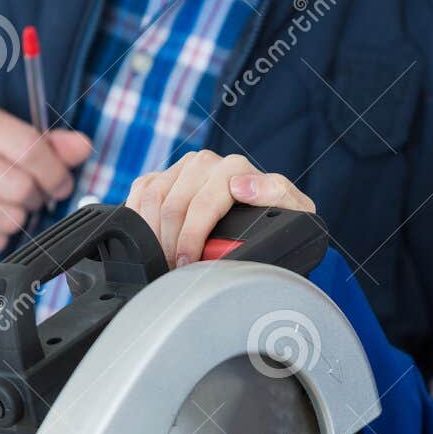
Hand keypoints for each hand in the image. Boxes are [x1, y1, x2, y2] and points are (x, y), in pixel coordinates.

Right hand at [0, 103, 91, 255]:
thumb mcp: (13, 143)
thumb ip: (52, 145)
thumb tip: (83, 145)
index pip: (31, 148)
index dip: (56, 174)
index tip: (60, 184)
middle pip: (22, 186)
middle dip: (36, 198)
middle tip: (29, 197)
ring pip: (9, 217)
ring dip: (17, 219)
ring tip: (6, 207)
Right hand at [125, 150, 313, 266]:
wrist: (265, 218)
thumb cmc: (279, 216)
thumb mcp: (293, 210)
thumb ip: (275, 193)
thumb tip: (241, 185)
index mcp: (234, 167)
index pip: (202, 202)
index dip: (191, 237)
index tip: (188, 263)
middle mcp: (206, 162)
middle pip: (173, 204)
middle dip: (170, 244)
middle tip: (174, 271)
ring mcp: (183, 168)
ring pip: (153, 197)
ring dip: (152, 234)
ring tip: (162, 261)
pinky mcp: (165, 175)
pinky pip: (141, 191)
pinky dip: (138, 217)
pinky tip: (147, 240)